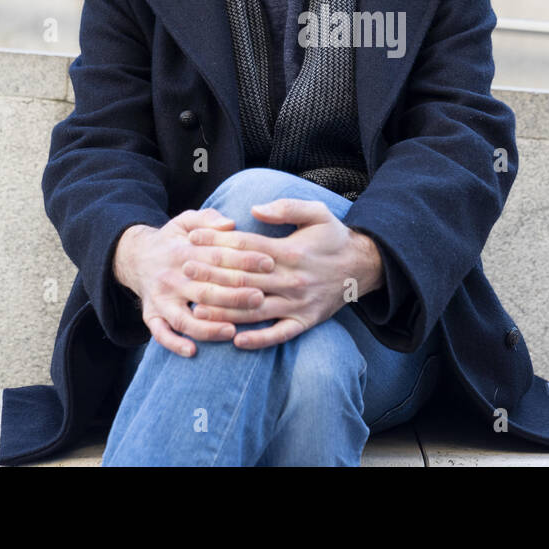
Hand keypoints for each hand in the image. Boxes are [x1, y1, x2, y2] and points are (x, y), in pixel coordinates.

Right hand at [112, 209, 276, 357]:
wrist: (135, 256)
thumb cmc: (173, 240)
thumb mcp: (186, 221)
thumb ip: (208, 219)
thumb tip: (231, 224)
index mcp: (182, 252)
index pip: (217, 257)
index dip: (244, 260)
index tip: (270, 263)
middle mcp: (170, 277)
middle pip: (204, 290)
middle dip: (233, 296)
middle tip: (260, 298)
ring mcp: (160, 299)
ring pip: (183, 318)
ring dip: (208, 327)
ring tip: (232, 331)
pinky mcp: (150, 315)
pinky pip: (160, 334)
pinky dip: (174, 344)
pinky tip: (193, 351)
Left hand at [182, 198, 383, 349]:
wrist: (363, 266)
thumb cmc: (334, 237)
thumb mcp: (317, 212)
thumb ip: (287, 207)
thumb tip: (255, 209)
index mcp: (291, 252)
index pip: (246, 247)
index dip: (218, 243)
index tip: (194, 238)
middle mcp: (292, 279)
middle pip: (244, 280)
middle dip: (212, 275)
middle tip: (185, 271)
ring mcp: (298, 303)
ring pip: (255, 310)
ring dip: (224, 311)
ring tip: (196, 309)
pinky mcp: (305, 322)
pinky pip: (279, 334)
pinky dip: (258, 340)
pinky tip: (236, 342)